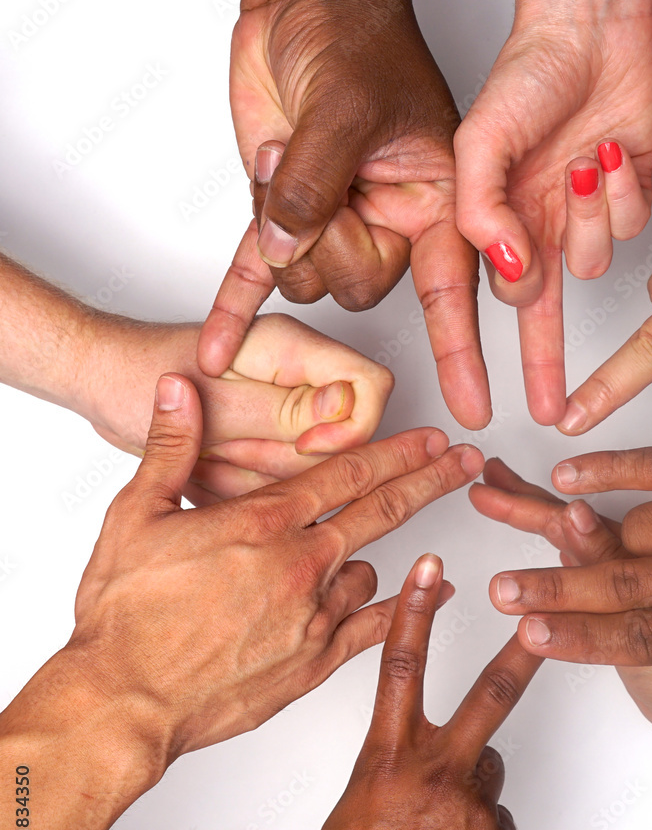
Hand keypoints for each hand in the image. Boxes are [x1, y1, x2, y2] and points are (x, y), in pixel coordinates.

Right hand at [70, 373, 483, 763]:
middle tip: (466, 462)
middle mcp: (301, 566)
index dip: (399, 450)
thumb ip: (171, 447)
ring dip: (372, 554)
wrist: (126, 702)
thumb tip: (178, 388)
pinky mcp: (316, 662)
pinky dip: (405, 607)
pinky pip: (377, 627)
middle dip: (430, 480)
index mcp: (263, 524)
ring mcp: (314, 617)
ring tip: (356, 550)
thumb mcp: (135, 516)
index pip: (348, 472)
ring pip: (370, 569)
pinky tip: (425, 594)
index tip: (434, 437)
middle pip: (383, 510)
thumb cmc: (125, 617)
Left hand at [82, 313, 391, 503]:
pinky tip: (210, 464)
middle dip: (286, 457)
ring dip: (256, 472)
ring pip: (309, 465)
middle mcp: (298, 373)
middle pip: (342, 436)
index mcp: (293, 348)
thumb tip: (348, 408)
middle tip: (233, 445)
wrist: (102, 385)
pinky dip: (242, 481)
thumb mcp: (219, 403)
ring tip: (212, 452)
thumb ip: (291, 410)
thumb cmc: (138, 377)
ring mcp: (285, 404)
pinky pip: (279, 476)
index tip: (305, 445)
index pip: (370, 386)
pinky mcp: (269, 431)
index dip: (351, 428)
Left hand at [202, 0, 487, 428]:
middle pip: (359, 288)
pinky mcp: (285, 217)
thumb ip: (317, 185)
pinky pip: (258, 273)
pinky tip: (219, 342)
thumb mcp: (346, 106)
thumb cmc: (354, 35)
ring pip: (305, 282)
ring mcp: (337, 222)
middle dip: (327, 244)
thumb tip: (285, 246)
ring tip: (286, 158)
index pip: (455, 290)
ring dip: (278, 229)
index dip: (465, 351)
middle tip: (323, 185)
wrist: (299, 4)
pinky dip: (234, 304)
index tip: (478, 405)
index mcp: (438, 200)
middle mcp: (391, 220)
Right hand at [271, 554, 539, 829]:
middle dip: (522, 651)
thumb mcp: (353, 814)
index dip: (414, 611)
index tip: (430, 570)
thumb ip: (393, 772)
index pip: (399, 668)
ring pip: (489, 769)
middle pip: (490, 695)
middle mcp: (433, 777)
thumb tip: (427, 761)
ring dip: (470, 789)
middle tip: (546, 615)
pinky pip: (496, 821)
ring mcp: (472, 812)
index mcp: (383, 762)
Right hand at [454, 0, 651, 424]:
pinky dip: (623, 196)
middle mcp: (528, 228)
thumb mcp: (481, 142)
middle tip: (550, 406)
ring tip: (584, 168)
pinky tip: (611, 156)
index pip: (466, 306)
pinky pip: (627, 232)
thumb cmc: (528, 73)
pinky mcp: (620, 202)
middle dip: (544, 363)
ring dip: (588, 225)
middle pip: (533, 318)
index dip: (468, 361)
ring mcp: (574, 218)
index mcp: (486, 221)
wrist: (593, 28)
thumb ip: (481, 212)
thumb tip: (508, 269)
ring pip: (585, 270)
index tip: (477, 408)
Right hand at [481, 391, 651, 704]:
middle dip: (553, 591)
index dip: (583, 639)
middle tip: (501, 590)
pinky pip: (651, 466)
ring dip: (573, 533)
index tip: (534, 636)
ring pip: (629, 527)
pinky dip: (607, 469)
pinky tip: (568, 474)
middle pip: (619, 585)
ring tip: (525, 525)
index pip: (645, 637)